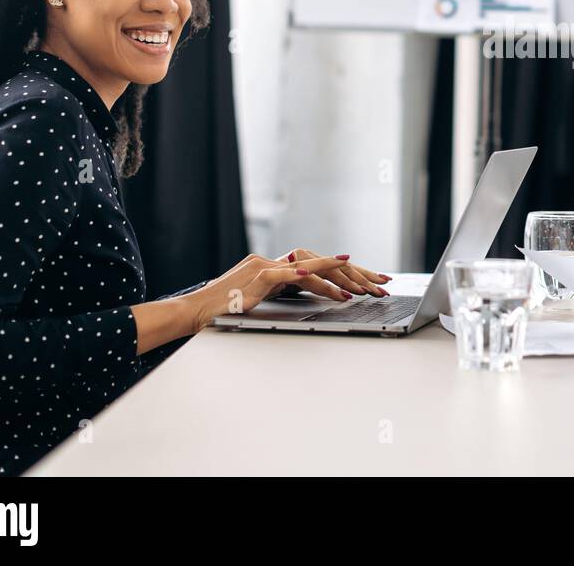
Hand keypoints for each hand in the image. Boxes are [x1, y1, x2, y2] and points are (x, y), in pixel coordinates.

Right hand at [188, 253, 380, 331]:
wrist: (194, 311)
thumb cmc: (224, 311)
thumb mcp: (260, 302)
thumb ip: (281, 294)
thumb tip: (306, 293)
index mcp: (276, 269)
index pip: (318, 268)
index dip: (345, 275)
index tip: (370, 281)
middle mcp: (272, 263)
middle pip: (320, 265)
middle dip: (352, 275)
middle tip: (379, 283)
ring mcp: (263, 268)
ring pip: (306, 269)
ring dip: (333, 281)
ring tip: (356, 289)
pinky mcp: (254, 279)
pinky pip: (282, 275)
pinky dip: (300, 277)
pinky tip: (315, 278)